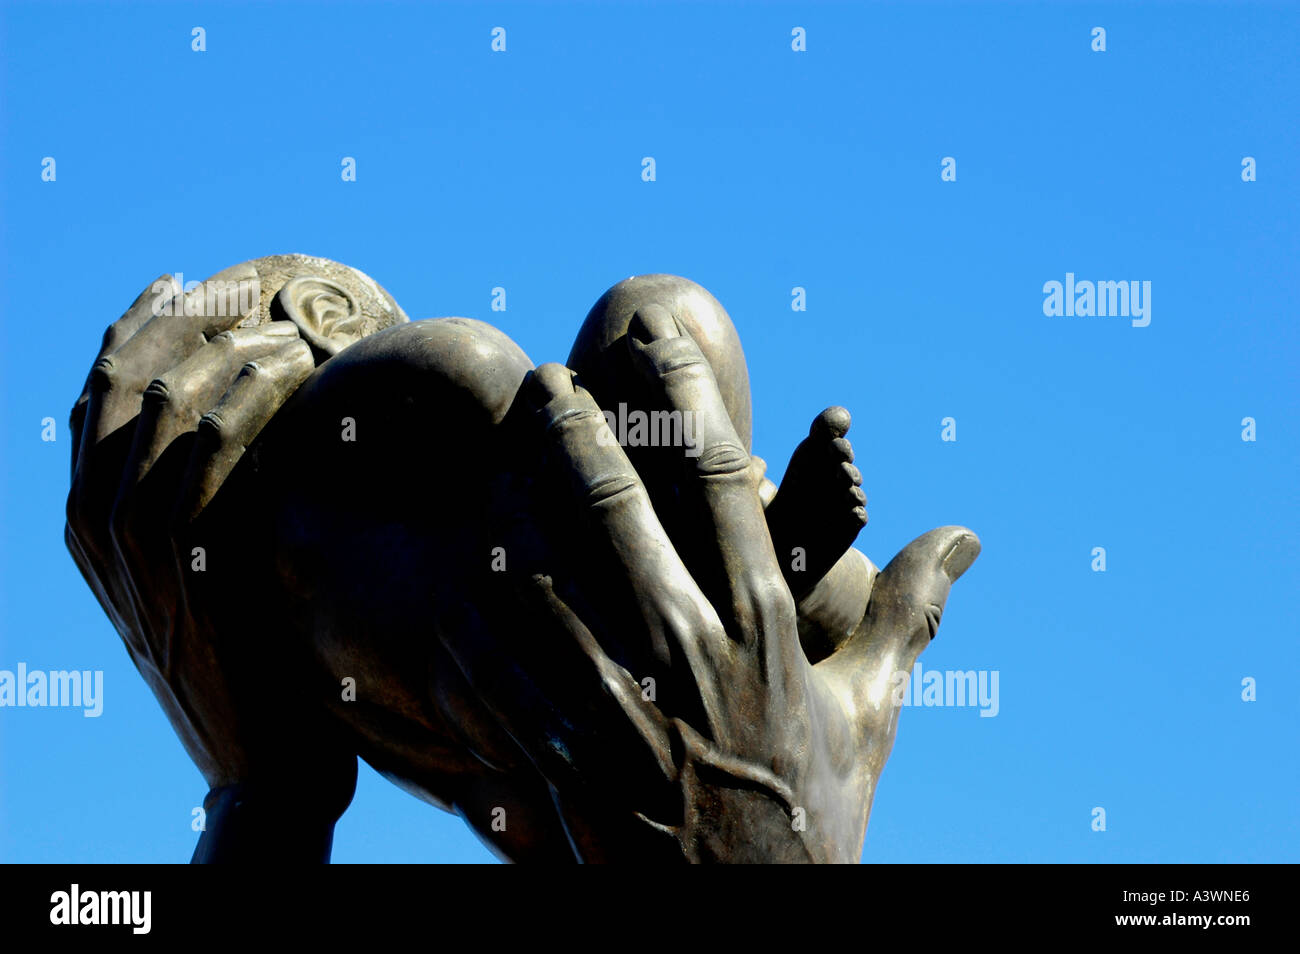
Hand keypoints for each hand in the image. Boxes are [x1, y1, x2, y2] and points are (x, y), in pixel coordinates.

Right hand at [65, 268, 356, 855]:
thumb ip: (198, 506)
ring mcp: (140, 548)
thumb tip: (242, 420)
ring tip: (279, 327)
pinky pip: (212, 453)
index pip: (93, 398)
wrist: (260, 757)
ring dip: (223, 352)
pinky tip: (286, 369)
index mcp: (87, 524)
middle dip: (179, 323)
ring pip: (165, 408)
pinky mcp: (192, 563)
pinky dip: (246, 398)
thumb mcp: (204, 575)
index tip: (179, 282)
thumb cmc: (251, 660)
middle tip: (239, 288)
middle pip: (121, 386)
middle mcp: (98, 528)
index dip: (134, 329)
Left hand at [442, 309, 978, 861]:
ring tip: (495, 447)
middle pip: (615, 504)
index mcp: (766, 623)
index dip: (684, 396)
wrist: (750, 922)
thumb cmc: (815, 813)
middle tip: (549, 376)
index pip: (722, 479)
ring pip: (546, 568)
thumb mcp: (872, 711)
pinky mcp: (569, 754)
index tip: (653, 339)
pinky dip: (480, 605)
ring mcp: (621, 701)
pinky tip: (463, 560)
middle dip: (576, 426)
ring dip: (513, 497)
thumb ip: (911, 612)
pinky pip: (504, 661)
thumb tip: (966, 533)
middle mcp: (689, 649)